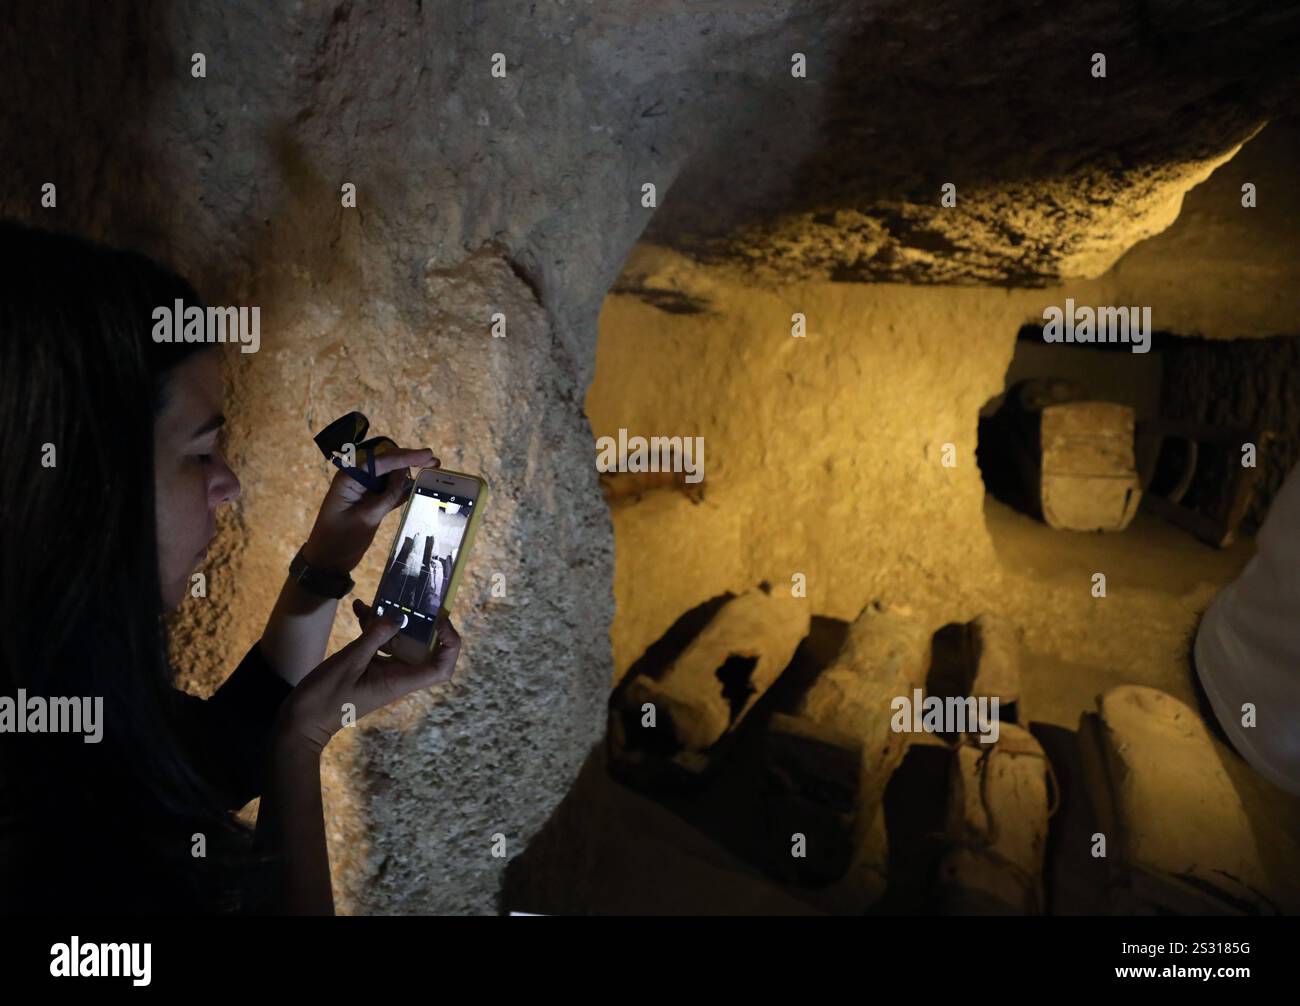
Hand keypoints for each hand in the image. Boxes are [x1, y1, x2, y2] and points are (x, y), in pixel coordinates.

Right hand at [274, 600, 462, 753]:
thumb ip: (375, 637)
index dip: (449, 644)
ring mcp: (384, 672)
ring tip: (375, 602)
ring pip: (400, 642)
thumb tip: (399, 617)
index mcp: (400, 681)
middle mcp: (398, 677)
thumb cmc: (325, 697)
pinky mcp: (369, 668)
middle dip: (420, 623)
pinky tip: (358, 609)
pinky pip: (380, 644)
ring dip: (390, 621)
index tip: (439, 620)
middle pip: (425, 649)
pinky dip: (372, 628)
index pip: (441, 668)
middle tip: (413, 601)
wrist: (301, 721)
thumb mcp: (350, 661)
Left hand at [300, 444, 438, 574]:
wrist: (328, 560)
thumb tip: (405, 475)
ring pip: (391, 475)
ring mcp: (365, 490)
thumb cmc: (340, 539)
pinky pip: (392, 490)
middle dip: (410, 460)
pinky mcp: (372, 502)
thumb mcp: (366, 518)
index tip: (427, 454)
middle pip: (387, 463)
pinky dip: (405, 488)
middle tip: (434, 460)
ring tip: (432, 469)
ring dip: (410, 473)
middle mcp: (357, 479)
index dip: (406, 457)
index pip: (381, 461)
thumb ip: (386, 496)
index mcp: (350, 478)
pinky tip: (421, 486)